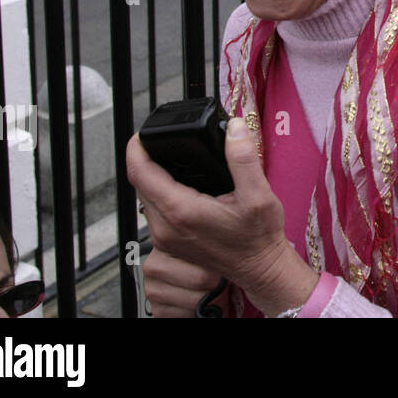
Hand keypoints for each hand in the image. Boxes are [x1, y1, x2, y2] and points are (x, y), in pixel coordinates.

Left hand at [127, 118, 318, 316]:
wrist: (260, 270)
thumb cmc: (259, 237)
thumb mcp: (258, 194)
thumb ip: (243, 158)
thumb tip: (234, 128)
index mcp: (182, 211)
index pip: (141, 174)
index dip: (136, 149)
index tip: (142, 134)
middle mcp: (166, 228)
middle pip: (140, 184)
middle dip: (145, 159)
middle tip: (158, 141)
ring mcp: (165, 239)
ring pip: (144, 199)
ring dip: (151, 177)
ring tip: (167, 159)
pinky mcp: (169, 243)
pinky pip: (152, 212)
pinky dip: (158, 193)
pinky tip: (177, 185)